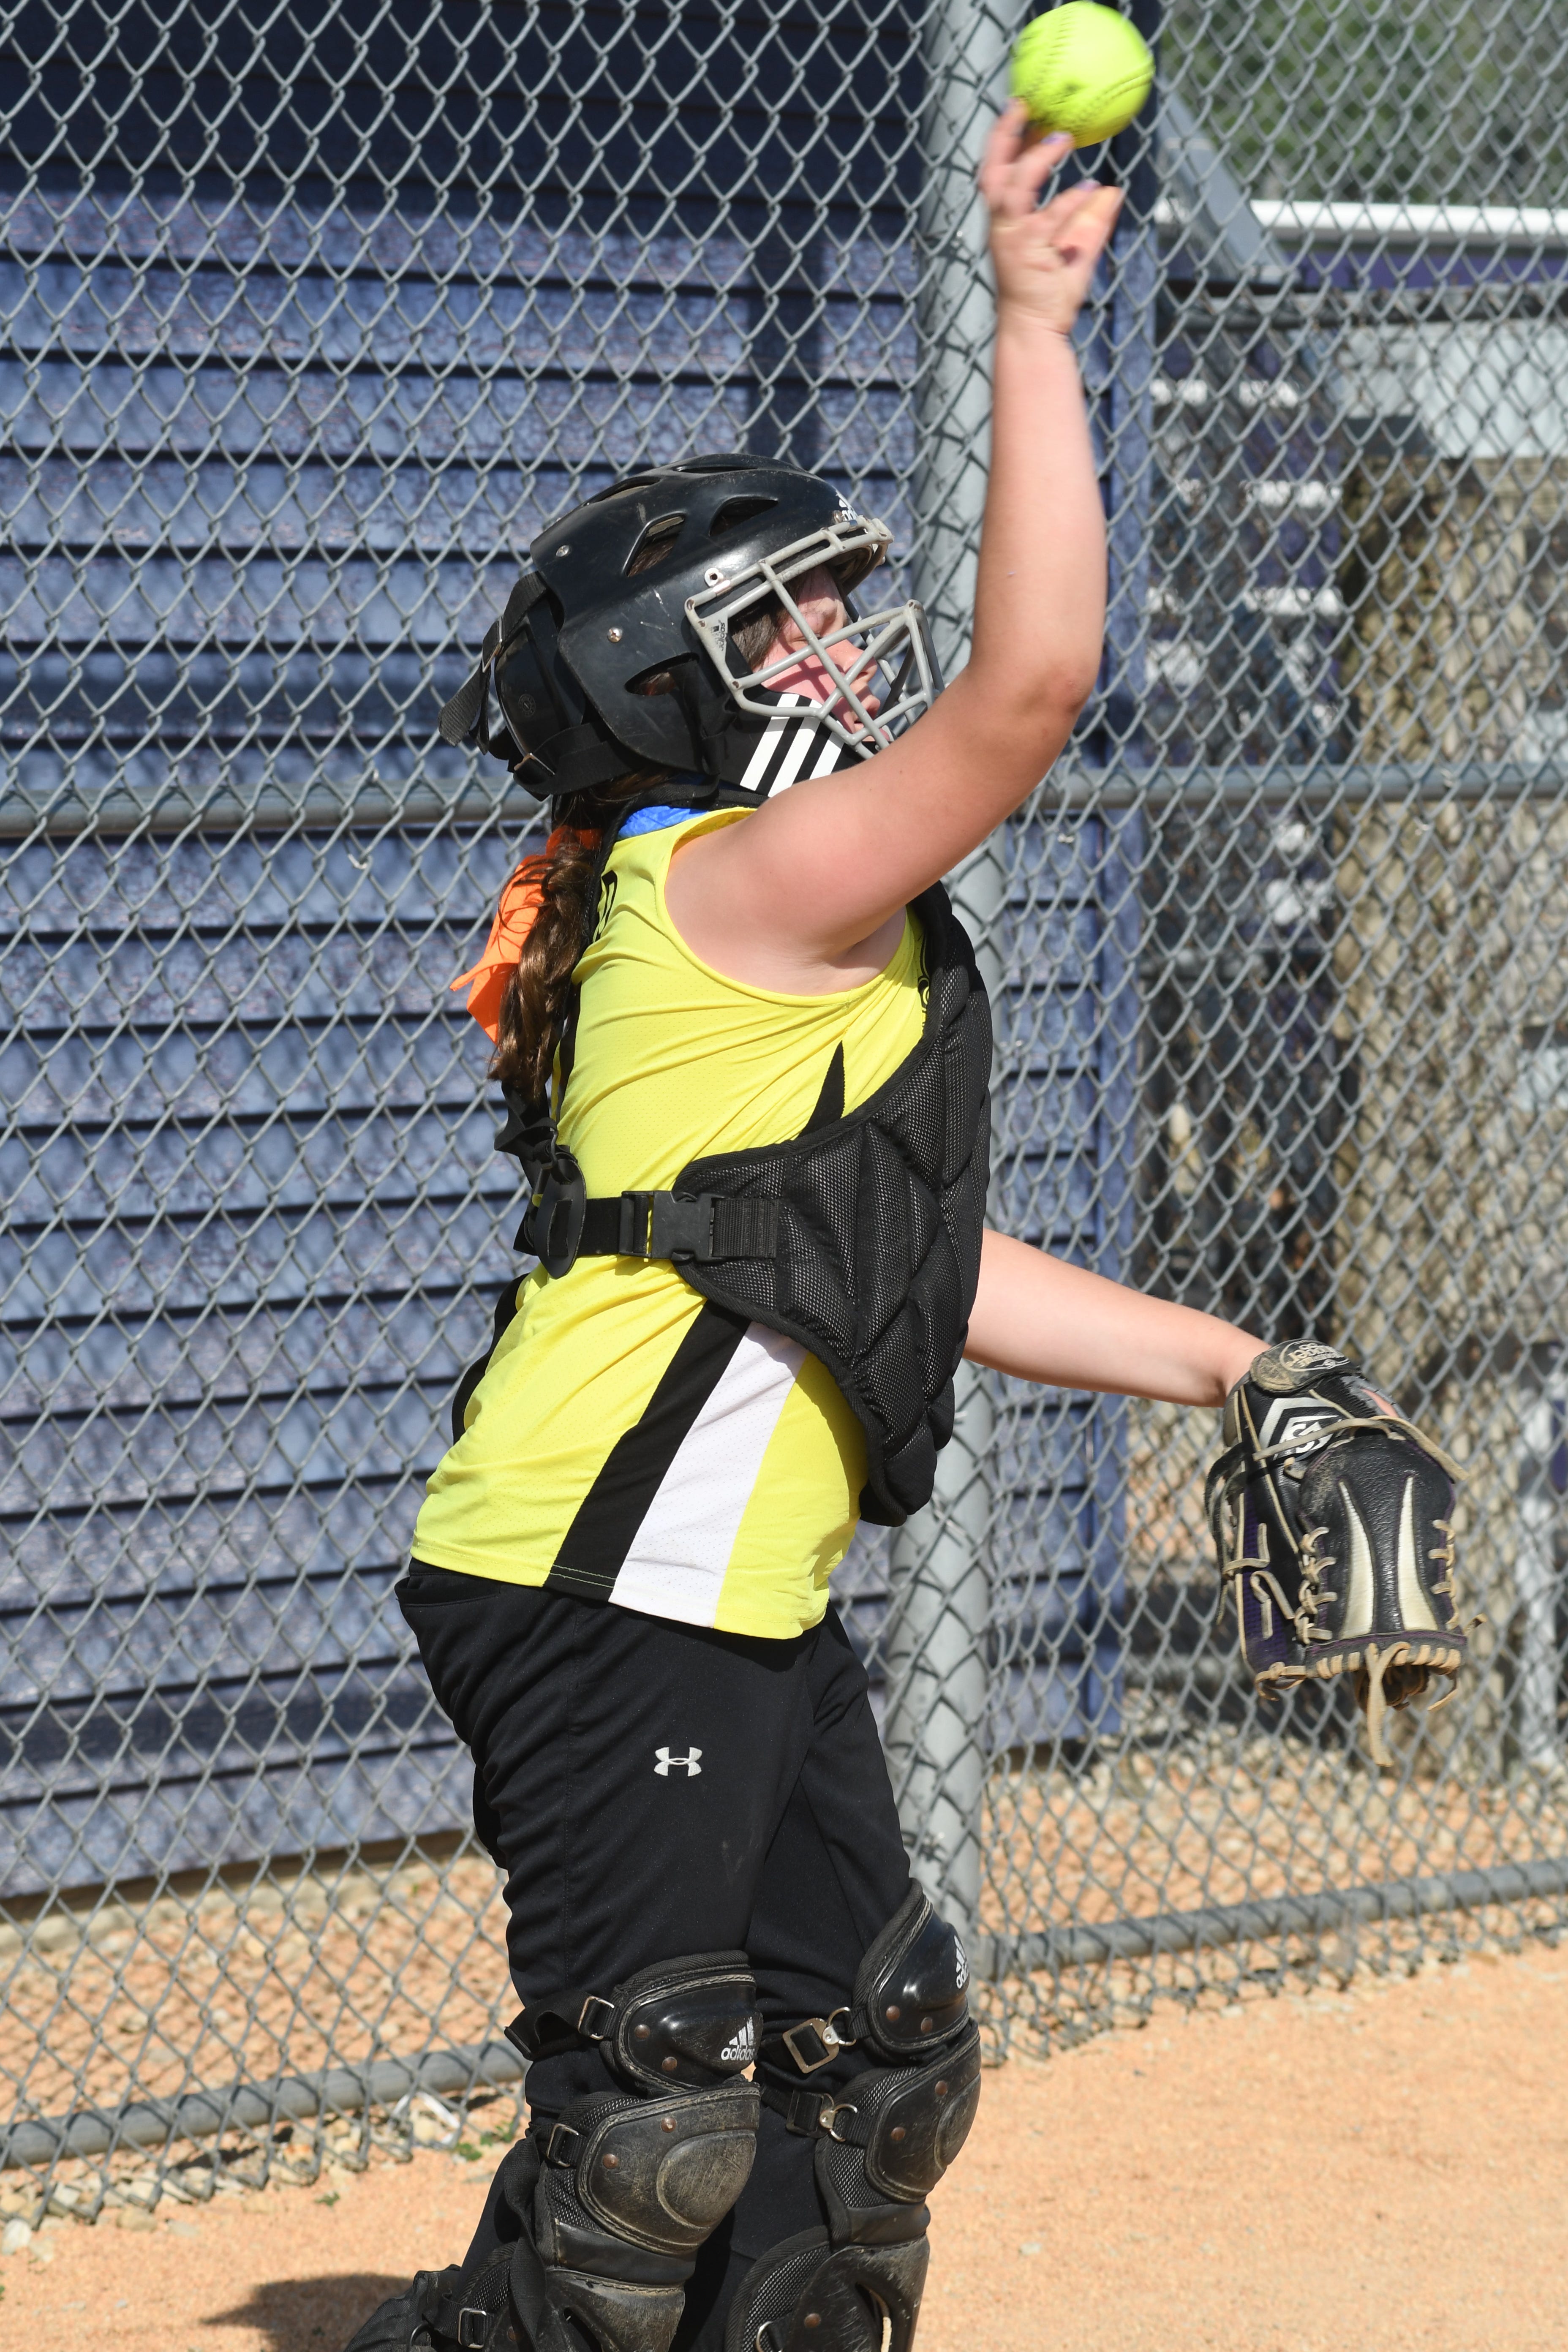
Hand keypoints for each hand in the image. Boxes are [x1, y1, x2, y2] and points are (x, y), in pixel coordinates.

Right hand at [980, 102, 1123, 334]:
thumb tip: (1111, 190)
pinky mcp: (1027, 255)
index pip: (999, 172)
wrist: (1033, 333)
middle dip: (1003, 136)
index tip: (1023, 109)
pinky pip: (1047, 220)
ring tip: (1063, 138)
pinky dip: (1068, 202)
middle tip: (1023, 103)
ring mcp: (1013, 240)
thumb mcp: (1076, 251)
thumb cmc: (1049, 297)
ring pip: (1014, 189)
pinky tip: (1090, 189)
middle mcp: (1003, 228)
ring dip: (1037, 161)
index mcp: (1006, 223)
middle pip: (992, 172)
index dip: (1007, 139)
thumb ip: (1091, 221)